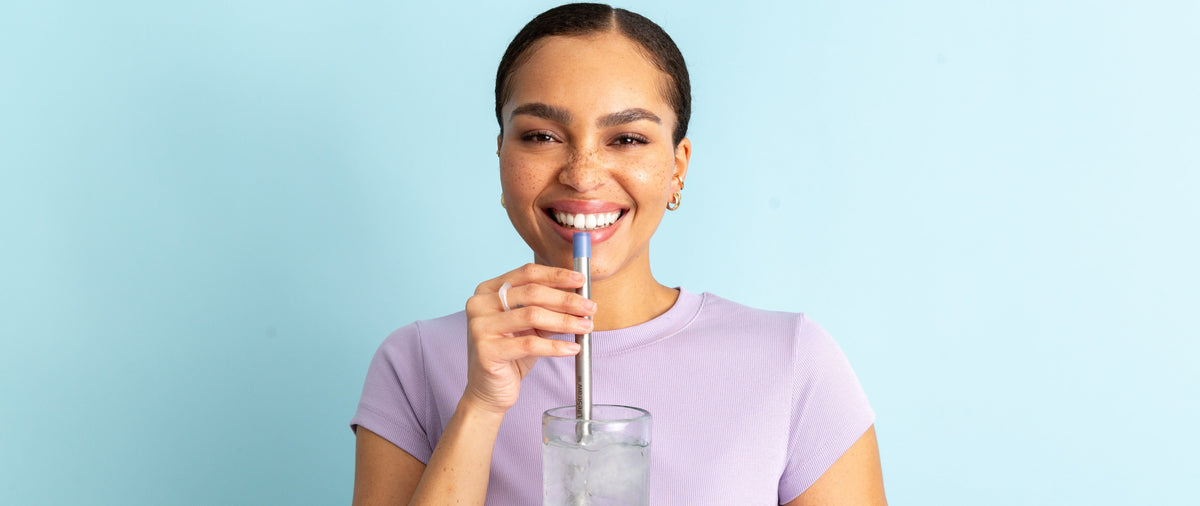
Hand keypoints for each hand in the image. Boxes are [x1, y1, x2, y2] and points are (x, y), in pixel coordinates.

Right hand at [462, 263, 595, 413]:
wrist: (488, 391)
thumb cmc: (510, 355)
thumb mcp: (530, 327)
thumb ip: (548, 309)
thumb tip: (580, 299)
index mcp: (488, 290)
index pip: (527, 273)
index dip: (556, 275)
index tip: (581, 280)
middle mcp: (479, 304)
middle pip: (532, 293)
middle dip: (566, 300)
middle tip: (590, 307)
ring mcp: (480, 326)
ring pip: (533, 315)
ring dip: (565, 321)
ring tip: (586, 327)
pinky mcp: (486, 350)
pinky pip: (530, 344)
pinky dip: (556, 346)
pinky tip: (573, 348)